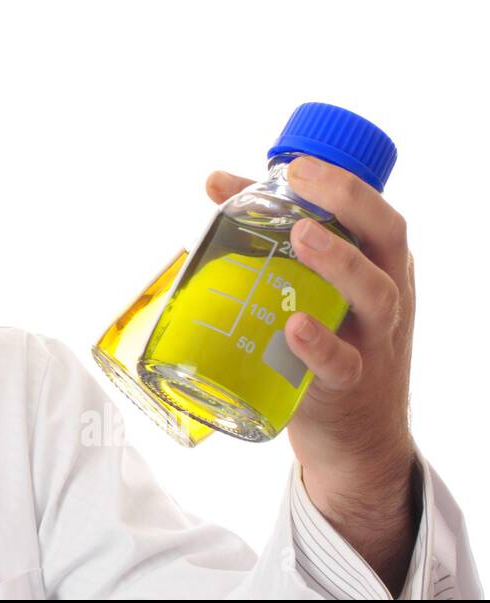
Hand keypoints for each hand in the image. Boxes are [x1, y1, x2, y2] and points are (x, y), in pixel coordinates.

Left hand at [206, 156, 419, 594]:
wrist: (356, 439)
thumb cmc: (331, 341)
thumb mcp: (314, 286)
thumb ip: (269, 232)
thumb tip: (216, 181)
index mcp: (380, 267)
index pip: (377, 214)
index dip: (344, 183)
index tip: (300, 163)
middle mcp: (386, 298)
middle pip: (385, 241)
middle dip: (347, 204)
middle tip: (300, 182)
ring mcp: (373, 342)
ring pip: (375, 296)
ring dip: (338, 262)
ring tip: (300, 235)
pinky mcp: (348, 387)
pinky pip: (341, 364)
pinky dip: (319, 345)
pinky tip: (295, 326)